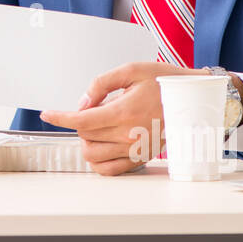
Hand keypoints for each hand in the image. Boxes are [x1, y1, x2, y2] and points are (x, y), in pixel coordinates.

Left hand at [40, 62, 208, 175]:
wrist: (195, 100)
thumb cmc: (166, 83)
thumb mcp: (131, 70)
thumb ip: (101, 84)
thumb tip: (83, 103)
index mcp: (124, 112)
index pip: (80, 120)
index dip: (59, 117)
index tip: (47, 114)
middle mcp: (128, 136)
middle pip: (84, 136)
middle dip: (79, 122)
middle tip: (92, 108)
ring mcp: (135, 150)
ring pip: (92, 155)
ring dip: (87, 140)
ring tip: (98, 125)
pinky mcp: (141, 159)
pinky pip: (109, 170)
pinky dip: (97, 160)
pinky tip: (101, 145)